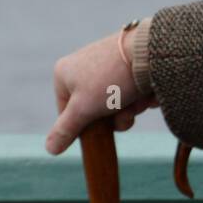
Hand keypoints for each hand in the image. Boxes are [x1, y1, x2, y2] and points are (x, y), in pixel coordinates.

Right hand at [48, 28, 158, 154]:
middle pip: (94, 110)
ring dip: (129, 110)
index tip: (97, 130)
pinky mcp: (129, 67)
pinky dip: (139, 98)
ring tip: (138, 100)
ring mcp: (108, 67)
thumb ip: (65, 129)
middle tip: (124, 113)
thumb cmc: (110, 80)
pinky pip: (131, 94)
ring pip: (116, 105)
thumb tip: (51, 149)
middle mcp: (84, 67)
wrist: (151, 54)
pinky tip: (147, 93)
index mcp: (65, 73)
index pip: (66, 112)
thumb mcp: (83, 109)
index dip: (82, 125)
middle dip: (113, 118)